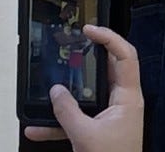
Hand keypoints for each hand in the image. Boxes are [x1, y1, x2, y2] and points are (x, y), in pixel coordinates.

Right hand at [25, 25, 142, 151]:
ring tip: (49, 84)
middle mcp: (123, 102)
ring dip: (67, 95)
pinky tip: (36, 128)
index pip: (125, 55)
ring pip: (88, 96)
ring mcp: (112, 116)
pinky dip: (59, 123)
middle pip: (107, 70)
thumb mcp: (85, 135)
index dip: (110, 37)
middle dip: (88, 59)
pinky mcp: (101, 131)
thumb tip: (55, 91)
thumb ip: (67, 111)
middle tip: (71, 47)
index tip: (89, 29)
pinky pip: (79, 120)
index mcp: (128, 97)